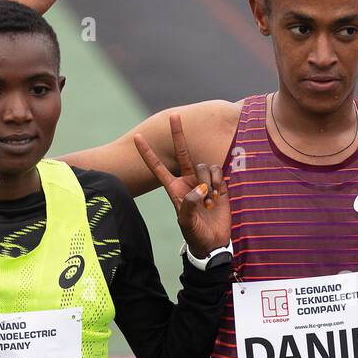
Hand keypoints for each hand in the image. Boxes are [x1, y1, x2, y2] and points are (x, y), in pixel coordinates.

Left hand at [133, 112, 230, 257]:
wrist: (214, 242)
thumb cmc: (195, 234)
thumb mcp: (186, 222)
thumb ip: (188, 204)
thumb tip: (199, 188)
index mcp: (174, 188)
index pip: (157, 167)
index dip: (147, 153)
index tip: (137, 137)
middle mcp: (188, 180)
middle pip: (182, 153)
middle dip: (178, 135)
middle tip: (174, 115)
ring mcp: (204, 181)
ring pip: (204, 166)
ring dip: (208, 181)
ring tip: (209, 201)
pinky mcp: (220, 185)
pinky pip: (219, 172)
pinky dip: (219, 182)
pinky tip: (218, 196)